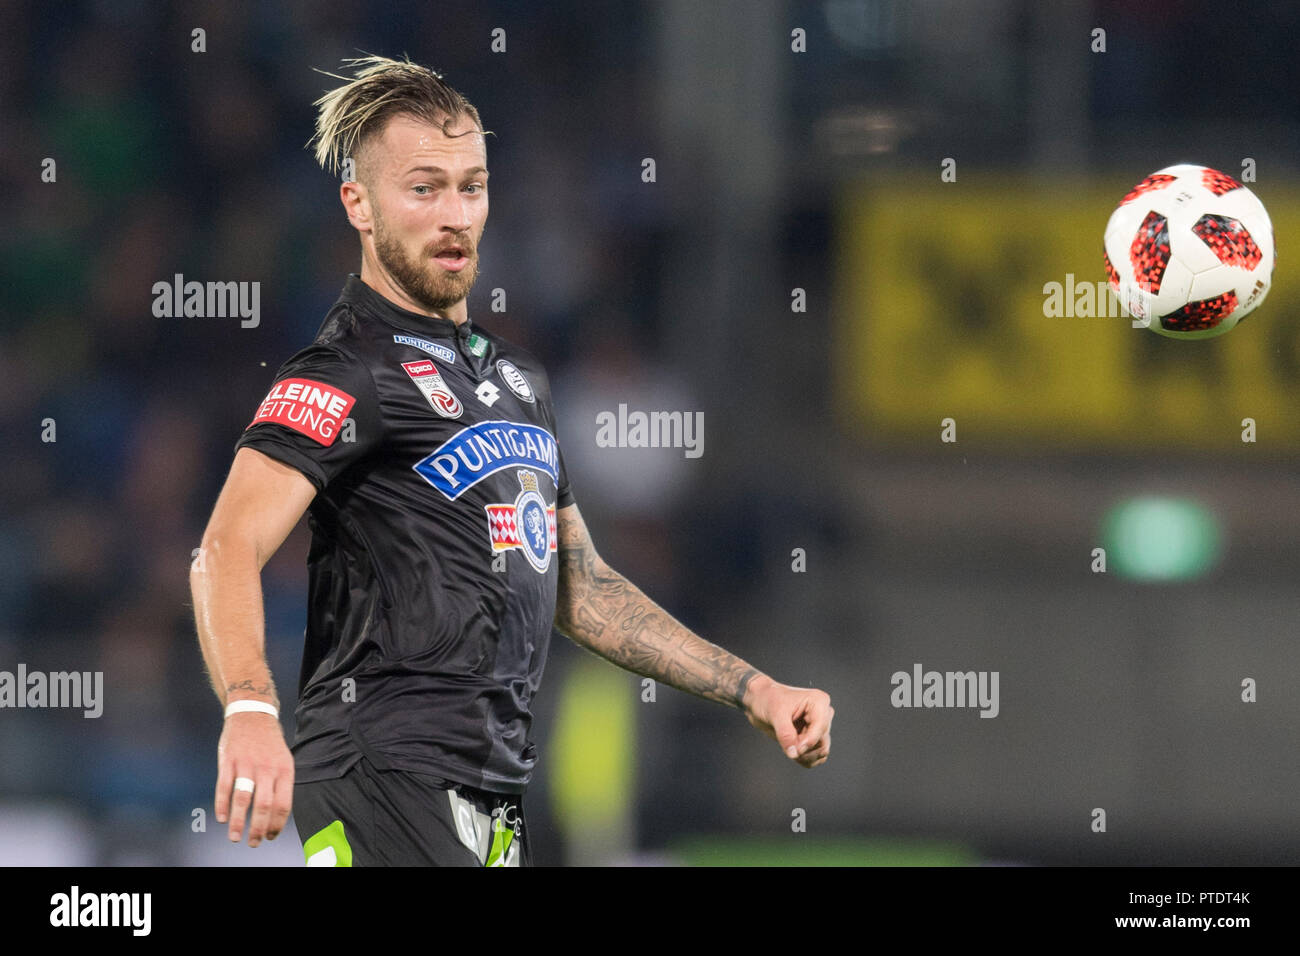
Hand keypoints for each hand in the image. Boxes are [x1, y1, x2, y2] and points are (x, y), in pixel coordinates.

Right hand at [215, 711, 294, 845]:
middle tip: (254, 843)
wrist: (253, 713)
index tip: (270, 836)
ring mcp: (246, 764)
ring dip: (238, 822)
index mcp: (284, 770)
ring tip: (235, 837)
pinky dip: (222, 805)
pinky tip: (222, 818)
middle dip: (258, 829)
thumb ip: (281, 785)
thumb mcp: (284, 759)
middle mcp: (267, 768)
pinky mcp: (228, 760)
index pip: (283, 804)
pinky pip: (224, 787)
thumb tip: (277, 816)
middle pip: (263, 806)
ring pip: (242, 799)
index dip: (276, 824)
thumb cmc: (269, 743)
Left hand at [742, 675, 833, 767]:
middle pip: (822, 742)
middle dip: (805, 750)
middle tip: (788, 749)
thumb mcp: (775, 714)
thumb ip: (785, 734)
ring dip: (805, 756)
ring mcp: (819, 727)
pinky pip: (817, 757)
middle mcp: (823, 714)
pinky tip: (791, 750)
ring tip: (787, 748)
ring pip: (821, 751)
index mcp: (819, 701)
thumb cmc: (769, 699)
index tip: (796, 750)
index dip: (809, 742)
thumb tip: (794, 753)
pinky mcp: (814, 738)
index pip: (821, 728)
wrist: (762, 702)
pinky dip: (805, 759)